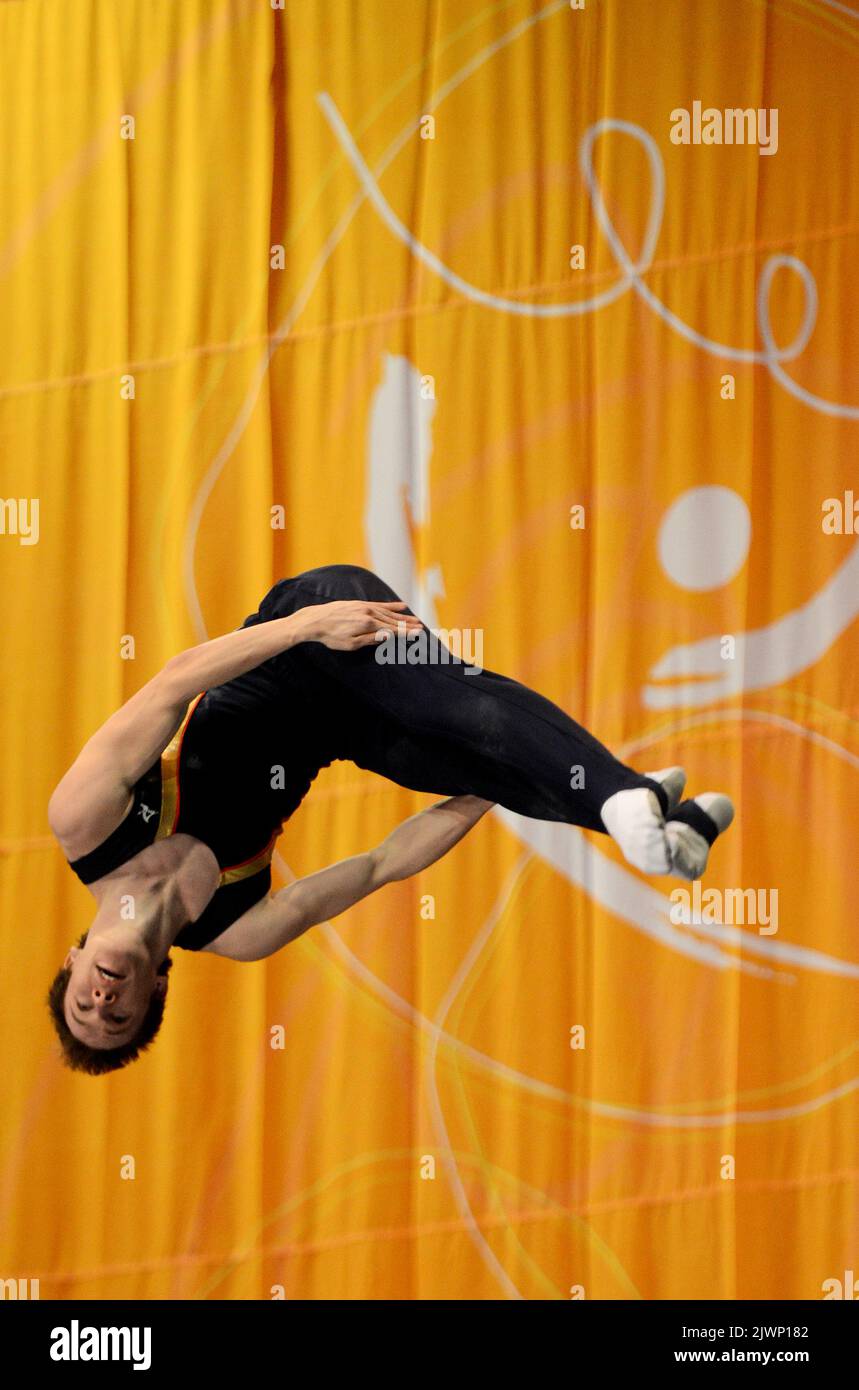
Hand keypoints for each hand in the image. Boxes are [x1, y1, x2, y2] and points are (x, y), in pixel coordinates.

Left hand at [294, 599, 423, 650]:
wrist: (315, 620)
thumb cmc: (331, 636)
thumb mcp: (351, 644)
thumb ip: (371, 639)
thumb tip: (388, 636)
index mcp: (368, 625)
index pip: (392, 630)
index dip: (406, 632)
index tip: (419, 633)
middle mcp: (368, 613)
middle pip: (393, 620)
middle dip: (408, 624)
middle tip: (421, 627)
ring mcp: (364, 606)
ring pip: (388, 612)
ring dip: (402, 616)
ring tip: (414, 618)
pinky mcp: (360, 603)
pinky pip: (379, 604)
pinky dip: (391, 605)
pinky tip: (401, 606)